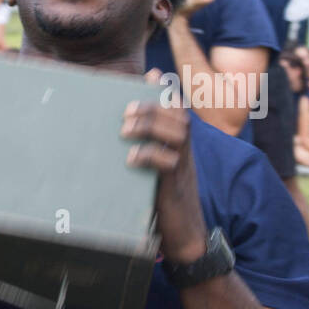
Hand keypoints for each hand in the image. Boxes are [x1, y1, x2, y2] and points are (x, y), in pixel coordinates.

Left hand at [121, 73, 207, 264]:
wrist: (183, 233)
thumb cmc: (163, 197)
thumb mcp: (155, 168)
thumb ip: (145, 147)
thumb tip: (123, 128)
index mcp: (180, 143)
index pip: (178, 108)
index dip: (166, 90)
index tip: (152, 76)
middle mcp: (186, 150)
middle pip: (178, 115)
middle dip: (152, 107)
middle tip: (126, 113)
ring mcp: (184, 165)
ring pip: (178, 132)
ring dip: (150, 126)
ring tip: (125, 131)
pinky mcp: (176, 184)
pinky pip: (169, 162)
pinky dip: (150, 155)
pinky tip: (132, 159)